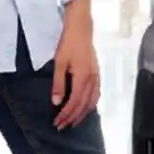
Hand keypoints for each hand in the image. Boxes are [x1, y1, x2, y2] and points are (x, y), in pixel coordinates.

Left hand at [52, 13, 99, 129]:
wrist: (81, 28)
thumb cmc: (68, 43)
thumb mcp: (59, 62)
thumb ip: (58, 83)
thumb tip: (56, 102)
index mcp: (82, 77)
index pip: (74, 102)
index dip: (66, 114)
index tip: (57, 122)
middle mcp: (92, 79)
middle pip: (83, 104)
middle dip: (73, 117)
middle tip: (62, 126)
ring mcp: (96, 76)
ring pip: (92, 101)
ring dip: (83, 113)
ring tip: (73, 122)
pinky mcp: (97, 73)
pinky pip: (96, 94)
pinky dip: (91, 104)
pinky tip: (86, 107)